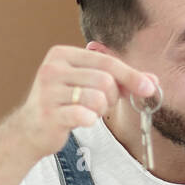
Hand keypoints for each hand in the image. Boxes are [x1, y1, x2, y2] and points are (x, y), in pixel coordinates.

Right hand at [14, 44, 156, 158]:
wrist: (31, 130)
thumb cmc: (65, 104)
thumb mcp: (89, 85)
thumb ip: (120, 80)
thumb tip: (153, 82)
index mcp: (62, 54)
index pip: (106, 61)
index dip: (131, 75)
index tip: (149, 88)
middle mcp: (53, 68)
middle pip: (105, 80)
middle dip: (111, 97)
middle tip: (100, 105)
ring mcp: (48, 91)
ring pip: (97, 98)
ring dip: (100, 110)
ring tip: (87, 112)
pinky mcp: (49, 113)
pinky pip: (84, 115)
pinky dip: (89, 120)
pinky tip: (80, 120)